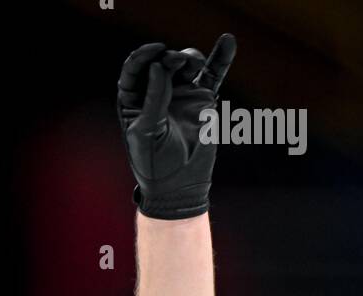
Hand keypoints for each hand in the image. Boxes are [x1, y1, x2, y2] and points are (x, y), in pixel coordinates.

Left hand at [117, 34, 236, 219]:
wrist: (179, 188)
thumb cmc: (155, 165)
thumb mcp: (148, 132)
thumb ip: (154, 99)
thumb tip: (159, 66)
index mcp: (134, 102)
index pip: (135, 71)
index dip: (143, 57)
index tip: (156, 51)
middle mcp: (156, 94)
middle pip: (162, 63)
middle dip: (170, 58)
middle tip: (177, 62)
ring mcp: (180, 95)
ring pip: (185, 65)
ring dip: (189, 59)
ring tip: (192, 67)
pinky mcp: (202, 101)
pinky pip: (212, 76)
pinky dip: (220, 60)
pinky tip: (228, 41)